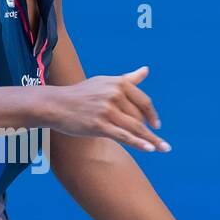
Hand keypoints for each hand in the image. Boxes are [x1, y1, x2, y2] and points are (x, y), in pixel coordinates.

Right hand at [47, 65, 169, 152]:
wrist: (56, 104)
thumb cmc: (81, 94)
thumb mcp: (105, 82)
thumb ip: (128, 79)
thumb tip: (146, 70)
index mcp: (118, 83)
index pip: (143, 101)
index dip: (152, 115)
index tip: (157, 125)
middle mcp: (114, 94)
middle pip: (139, 117)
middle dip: (148, 131)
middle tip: (158, 143)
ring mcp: (107, 110)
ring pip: (135, 128)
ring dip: (152, 140)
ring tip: (163, 148)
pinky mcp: (99, 125)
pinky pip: (124, 136)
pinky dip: (138, 143)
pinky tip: (150, 149)